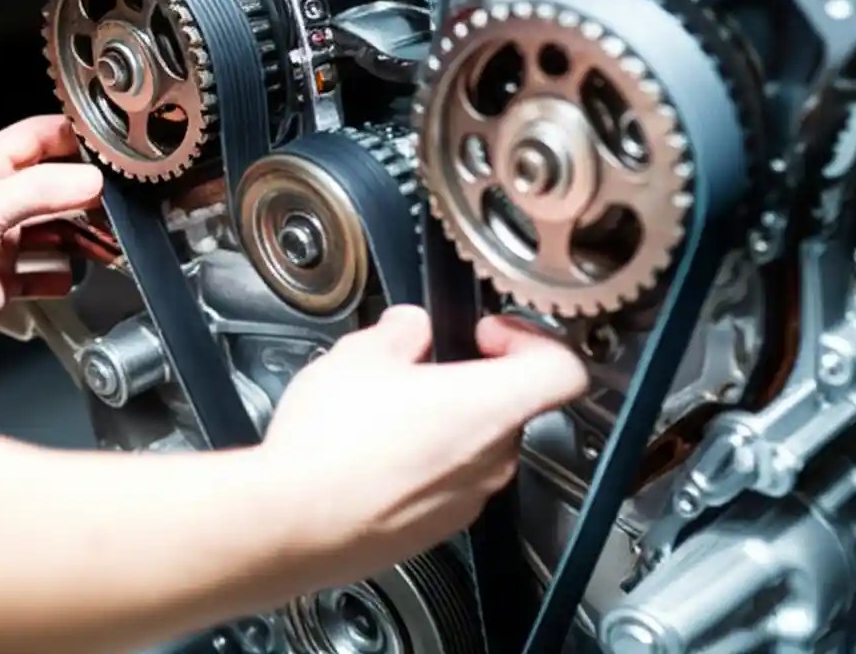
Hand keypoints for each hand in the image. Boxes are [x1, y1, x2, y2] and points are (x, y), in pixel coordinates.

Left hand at [0, 115, 101, 366]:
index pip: (34, 139)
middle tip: (116, 203)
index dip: (70, 136)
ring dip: (81, 238)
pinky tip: (71, 275)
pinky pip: (43, 275)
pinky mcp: (2, 283)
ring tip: (108, 242)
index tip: (105, 144)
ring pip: (53, 233)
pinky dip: (61, 276)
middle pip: (52, 189)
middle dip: (86, 195)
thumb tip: (90, 180)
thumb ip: (42, 190)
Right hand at [260, 305, 587, 588]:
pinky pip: (450, 484)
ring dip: (448, 424)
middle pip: (516, 406)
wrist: (292, 521)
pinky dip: (427, 464)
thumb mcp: (360, 355)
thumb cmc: (329, 448)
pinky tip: (377, 453)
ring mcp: (468, 499)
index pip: (563, 369)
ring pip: (480, 447)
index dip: (532, 340)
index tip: (490, 334)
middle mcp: (491, 459)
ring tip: (392, 410)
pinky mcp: (438, 527)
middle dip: (476, 380)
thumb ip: (401, 330)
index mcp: (489, 406)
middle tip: (429, 366)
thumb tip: (411, 327)